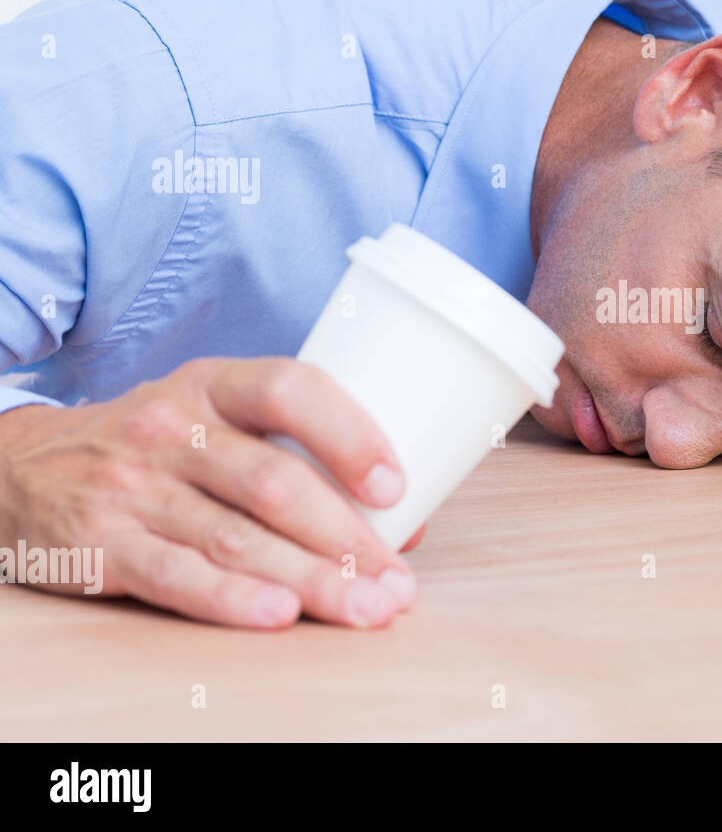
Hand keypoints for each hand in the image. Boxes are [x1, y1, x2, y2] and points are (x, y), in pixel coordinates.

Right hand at [0, 357, 419, 628]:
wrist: (22, 469)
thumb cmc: (158, 447)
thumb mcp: (213, 421)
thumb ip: (297, 457)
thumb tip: (403, 524)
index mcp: (214, 386)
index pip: (289, 389)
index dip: (350, 435)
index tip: (397, 488)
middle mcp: (171, 428)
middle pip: (274, 482)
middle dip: (346, 538)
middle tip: (395, 581)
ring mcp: (133, 486)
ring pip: (236, 537)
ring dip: (311, 580)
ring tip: (366, 608)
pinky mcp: (100, 544)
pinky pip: (175, 575)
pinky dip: (231, 598)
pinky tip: (279, 615)